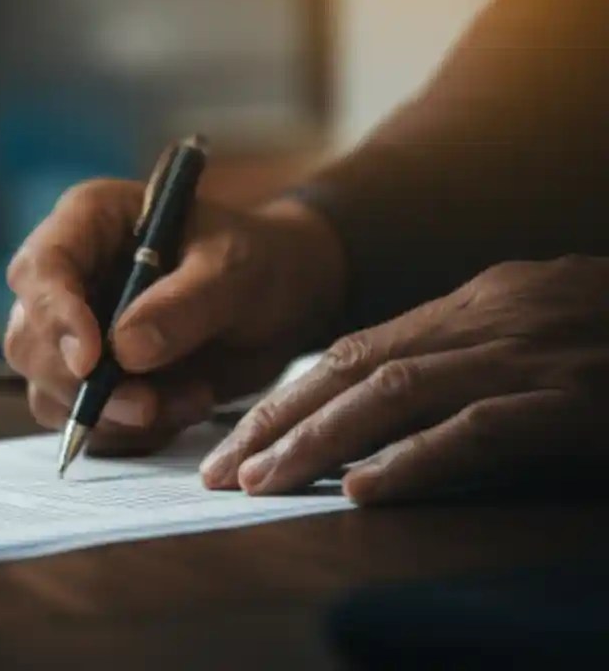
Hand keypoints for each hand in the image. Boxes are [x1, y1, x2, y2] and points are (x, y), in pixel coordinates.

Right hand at [3, 178, 345, 454]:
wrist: (283, 303)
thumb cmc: (258, 262)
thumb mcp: (236, 271)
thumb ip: (183, 306)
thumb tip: (122, 351)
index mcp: (88, 223)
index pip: (40, 269)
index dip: (54, 316)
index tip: (91, 360)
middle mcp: (68, 278)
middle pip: (29, 341)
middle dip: (83, 384)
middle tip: (147, 405)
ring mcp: (74, 333)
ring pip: (49, 391)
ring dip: (116, 414)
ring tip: (192, 398)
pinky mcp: (93, 381)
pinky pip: (87, 423)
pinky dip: (134, 431)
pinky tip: (186, 405)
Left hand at [200, 256, 608, 503]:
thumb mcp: (535, 340)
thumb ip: (461, 365)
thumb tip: (374, 423)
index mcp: (479, 302)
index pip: (353, 350)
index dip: (284, 398)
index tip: (231, 442)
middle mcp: (495, 317)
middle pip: (355, 368)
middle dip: (276, 422)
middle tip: (219, 473)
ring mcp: (536, 356)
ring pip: (397, 393)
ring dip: (317, 442)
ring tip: (261, 483)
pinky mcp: (577, 402)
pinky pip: (479, 429)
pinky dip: (415, 461)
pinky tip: (363, 490)